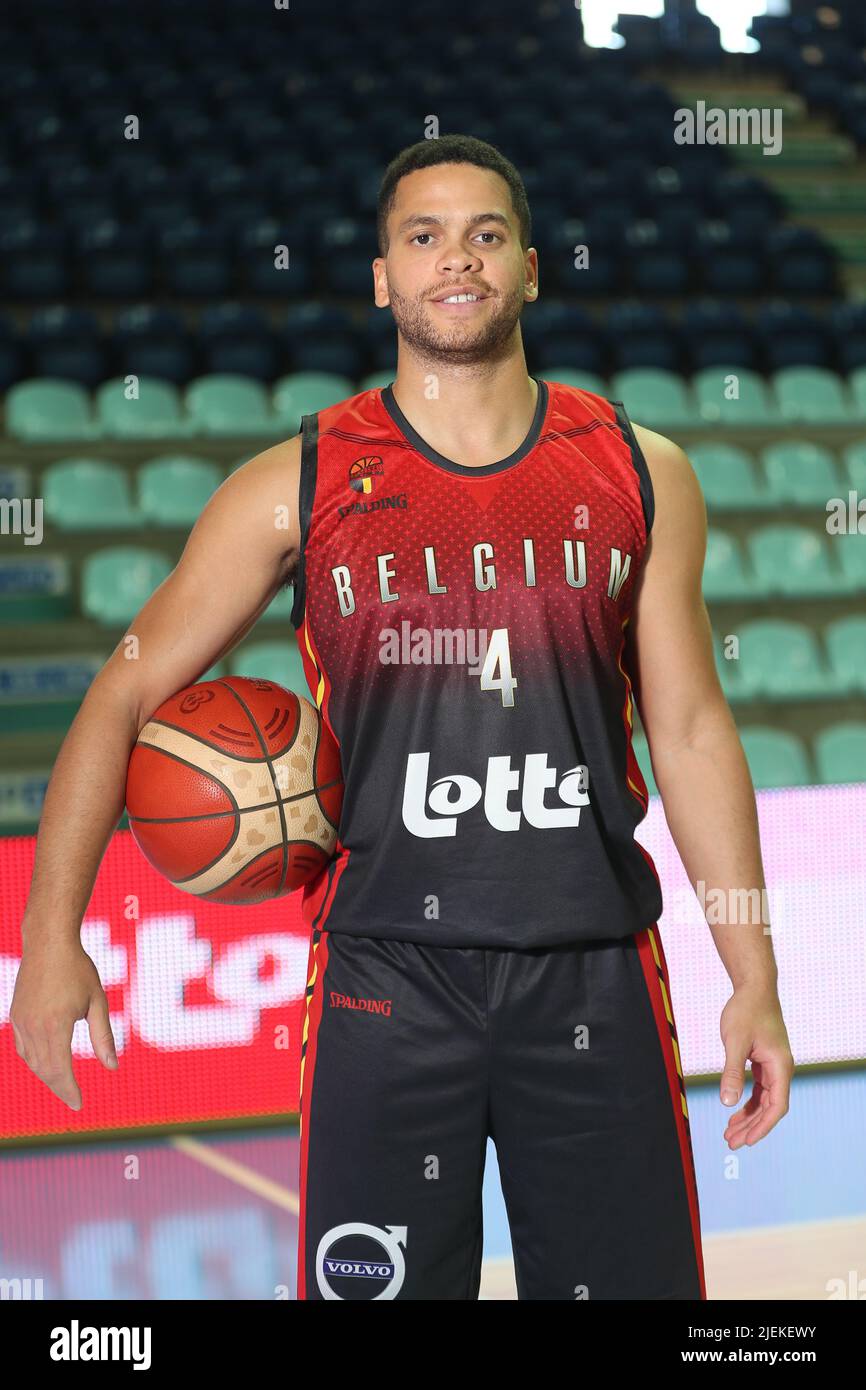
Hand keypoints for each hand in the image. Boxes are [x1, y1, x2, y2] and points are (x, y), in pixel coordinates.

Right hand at [10, 938, 118, 1110]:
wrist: (48, 943)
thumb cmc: (78, 969)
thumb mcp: (97, 1001)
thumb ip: (103, 1036)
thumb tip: (112, 1067)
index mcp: (55, 1026)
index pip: (60, 1071)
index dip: (69, 1090)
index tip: (78, 1104)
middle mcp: (34, 1027)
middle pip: (45, 1071)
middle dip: (60, 1088)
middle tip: (73, 1099)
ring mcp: (21, 1022)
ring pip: (32, 1061)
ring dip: (47, 1076)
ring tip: (64, 1084)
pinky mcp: (16, 1015)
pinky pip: (23, 1048)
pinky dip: (35, 1061)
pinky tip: (47, 1063)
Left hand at [718, 983, 793, 1148]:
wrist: (754, 987)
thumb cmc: (746, 1010)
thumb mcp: (735, 1042)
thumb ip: (732, 1073)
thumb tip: (727, 1102)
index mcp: (780, 1066)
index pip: (776, 1107)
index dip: (762, 1127)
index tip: (746, 1141)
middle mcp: (781, 1069)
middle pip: (770, 1108)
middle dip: (752, 1127)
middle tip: (731, 1143)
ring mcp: (774, 1066)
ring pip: (764, 1100)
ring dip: (749, 1116)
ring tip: (730, 1133)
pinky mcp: (765, 1061)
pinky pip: (760, 1089)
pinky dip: (748, 1102)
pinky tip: (735, 1111)